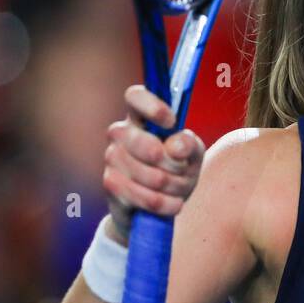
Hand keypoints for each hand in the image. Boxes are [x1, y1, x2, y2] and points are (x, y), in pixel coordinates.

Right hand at [103, 85, 205, 242]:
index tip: (171, 123)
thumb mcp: (193, 156)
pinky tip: (173, 204)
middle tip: (183, 171)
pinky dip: (161, 202)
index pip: (135, 96)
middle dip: (170, 163)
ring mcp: (112, 158)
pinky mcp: (110, 183)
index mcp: (142, 118)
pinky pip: (137, 194)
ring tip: (180, 191)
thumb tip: (175, 146)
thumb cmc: (178, 170)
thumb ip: (189, 145)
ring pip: (143, 172)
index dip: (151, 106)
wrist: (160, 206)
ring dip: (171, 185)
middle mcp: (121, 133)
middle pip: (140, 141)